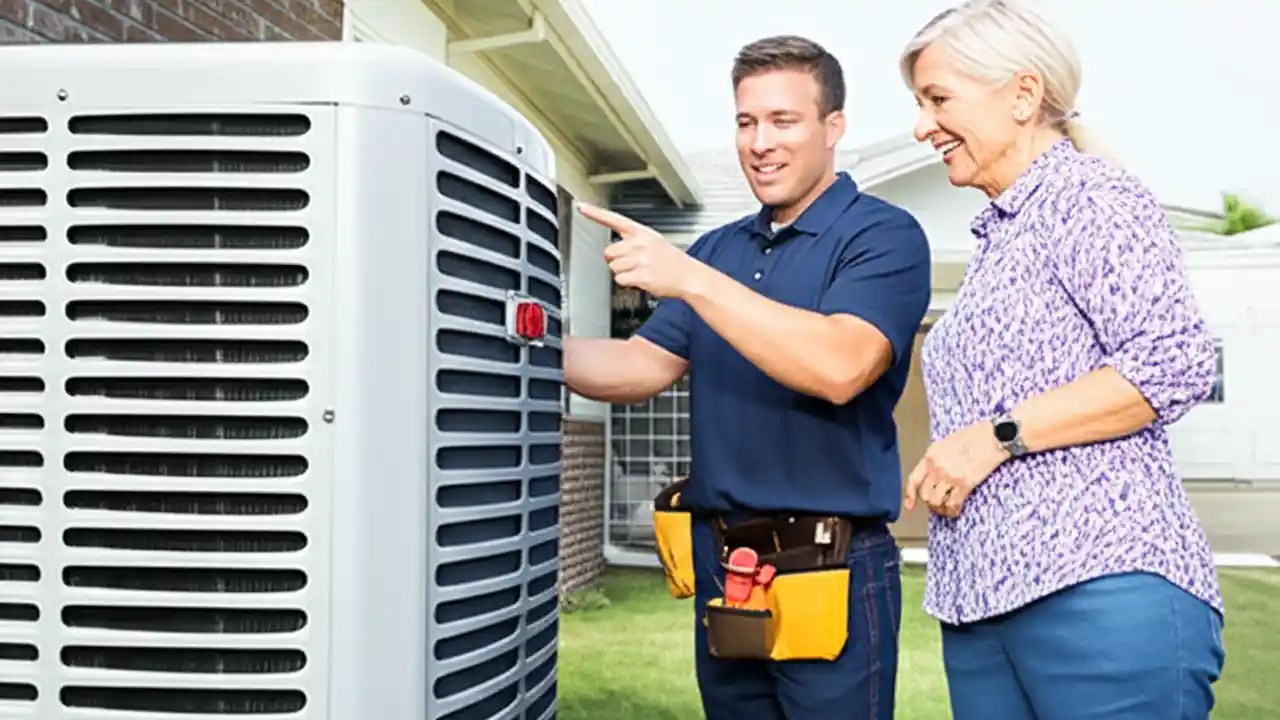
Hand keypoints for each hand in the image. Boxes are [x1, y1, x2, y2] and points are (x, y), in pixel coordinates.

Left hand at [577, 202, 706, 298]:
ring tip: (639, 271)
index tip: (581, 207)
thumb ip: (633, 240)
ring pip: (613, 268)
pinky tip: (640, 279)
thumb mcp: (653, 241)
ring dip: (623, 273)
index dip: (595, 213)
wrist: (688, 275)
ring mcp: (640, 260)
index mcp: (641, 232)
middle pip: (608, 253)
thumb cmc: (670, 260)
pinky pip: (620, 280)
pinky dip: (628, 283)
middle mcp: (640, 243)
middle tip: (631, 263)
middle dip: (616, 260)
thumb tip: (613, 250)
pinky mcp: (641, 276)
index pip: (614, 219)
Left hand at [904, 420, 1009, 517]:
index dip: (909, 495)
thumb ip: (935, 459)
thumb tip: (931, 476)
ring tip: (946, 507)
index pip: (913, 479)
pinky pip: (953, 503)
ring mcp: (950, 476)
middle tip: (937, 503)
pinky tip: (956, 510)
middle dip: (930, 502)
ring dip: (941, 508)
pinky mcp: (965, 483)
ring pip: (936, 501)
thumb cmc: (973, 437)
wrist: (992, 437)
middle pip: (925, 494)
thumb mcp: (945, 444)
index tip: (909, 506)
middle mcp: (937, 467)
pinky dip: (953, 510)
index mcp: (931, 456)